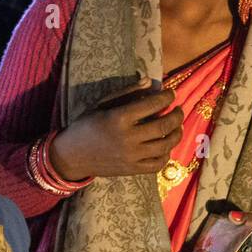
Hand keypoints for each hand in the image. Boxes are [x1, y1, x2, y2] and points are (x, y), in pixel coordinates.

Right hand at [49, 79, 182, 180]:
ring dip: (176, 134)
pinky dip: (167, 154)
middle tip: (178, 109)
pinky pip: (158, 164)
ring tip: (177, 126)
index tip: (171, 93)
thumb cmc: (87, 125)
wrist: (72, 156)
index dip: (167, 97)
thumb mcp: (102, 104)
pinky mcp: (133, 170)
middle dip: (176, 115)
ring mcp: (132, 156)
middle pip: (164, 125)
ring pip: (165, 145)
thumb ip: (127, 92)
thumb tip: (151, 82)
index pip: (152, 104)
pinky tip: (166, 145)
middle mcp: (128, 138)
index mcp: (119, 118)